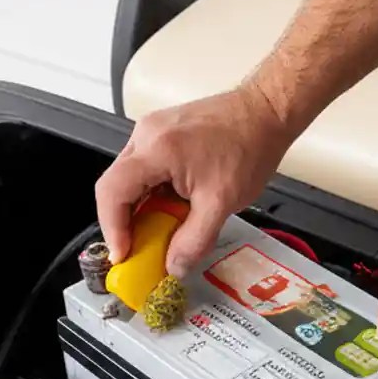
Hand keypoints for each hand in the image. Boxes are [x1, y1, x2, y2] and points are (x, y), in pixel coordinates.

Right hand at [95, 83, 296, 276]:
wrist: (266, 112)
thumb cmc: (249, 145)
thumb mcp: (221, 204)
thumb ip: (194, 241)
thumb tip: (174, 266)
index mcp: (156, 150)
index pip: (111, 192)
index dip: (111, 228)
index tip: (122, 253)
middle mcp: (146, 135)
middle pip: (115, 186)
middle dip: (124, 222)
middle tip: (139, 249)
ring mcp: (152, 130)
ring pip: (129, 178)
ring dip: (139, 208)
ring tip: (159, 231)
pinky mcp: (161, 133)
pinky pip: (143, 168)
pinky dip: (150, 193)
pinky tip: (169, 208)